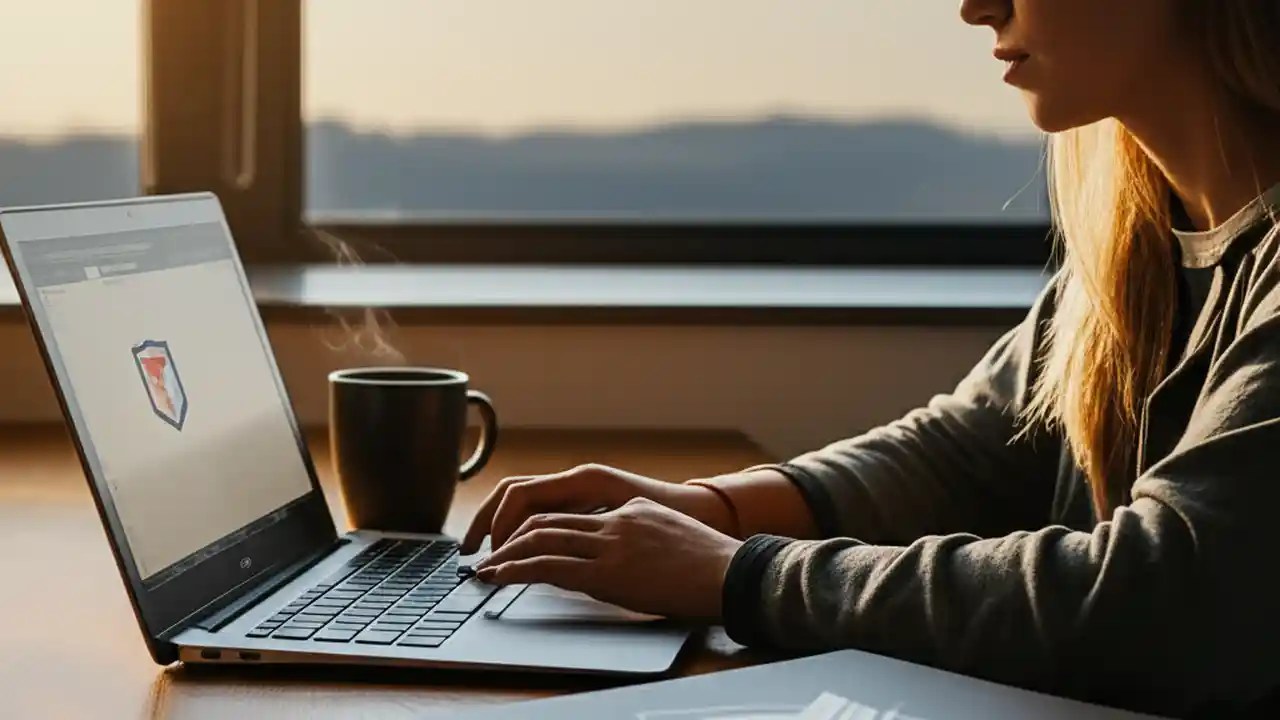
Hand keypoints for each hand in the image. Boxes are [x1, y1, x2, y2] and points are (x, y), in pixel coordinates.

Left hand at [474, 497, 742, 619]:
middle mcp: (614, 520)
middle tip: (486, 551)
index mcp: (627, 510)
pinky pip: (550, 567)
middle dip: (508, 535)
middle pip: (545, 518)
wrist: (732, 574)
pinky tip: (499, 576)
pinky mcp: (609, 572)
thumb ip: (635, 536)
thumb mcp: (666, 536)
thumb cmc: (709, 563)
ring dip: (506, 553)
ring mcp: (611, 544)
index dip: (533, 525)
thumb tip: (613, 557)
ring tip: (485, 567)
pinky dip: (517, 570)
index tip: (515, 539)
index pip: (568, 512)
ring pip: (541, 538)